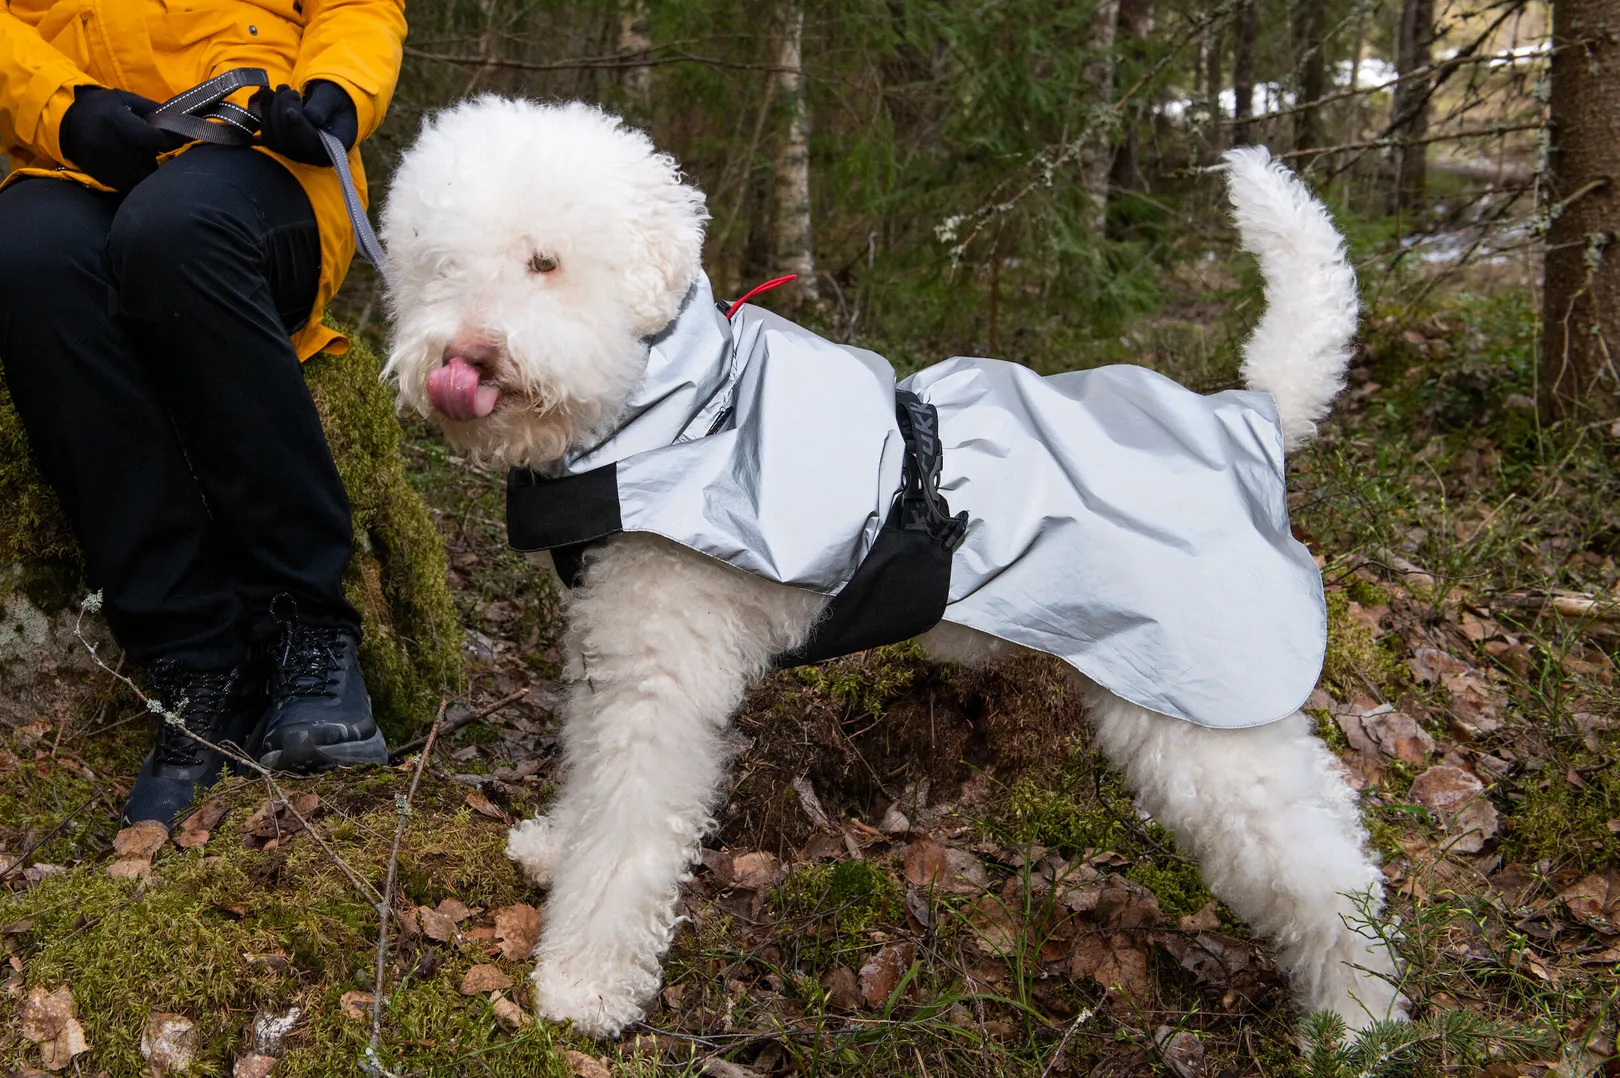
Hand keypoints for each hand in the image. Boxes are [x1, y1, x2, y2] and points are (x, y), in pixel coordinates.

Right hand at [58, 86, 185, 191]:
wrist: (66, 121)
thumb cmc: (102, 107)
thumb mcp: (126, 99)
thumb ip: (153, 110)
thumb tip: (183, 120)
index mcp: (116, 122)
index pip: (154, 139)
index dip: (172, 140)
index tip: (183, 137)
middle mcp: (110, 147)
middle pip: (152, 163)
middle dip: (166, 159)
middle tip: (171, 152)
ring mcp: (106, 166)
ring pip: (144, 179)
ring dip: (154, 171)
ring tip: (155, 160)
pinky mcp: (104, 179)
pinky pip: (131, 186)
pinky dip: (141, 179)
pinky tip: (141, 168)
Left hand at [251, 80, 356, 165]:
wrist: (327, 106)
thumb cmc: (333, 103)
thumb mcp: (333, 99)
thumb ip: (323, 107)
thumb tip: (311, 116)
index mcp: (330, 147)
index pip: (313, 144)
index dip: (300, 128)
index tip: (290, 112)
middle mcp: (310, 156)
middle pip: (289, 140)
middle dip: (284, 110)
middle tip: (292, 91)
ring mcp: (292, 152)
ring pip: (273, 137)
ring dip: (272, 108)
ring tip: (283, 89)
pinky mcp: (278, 144)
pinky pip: (264, 132)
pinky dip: (263, 110)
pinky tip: (268, 93)